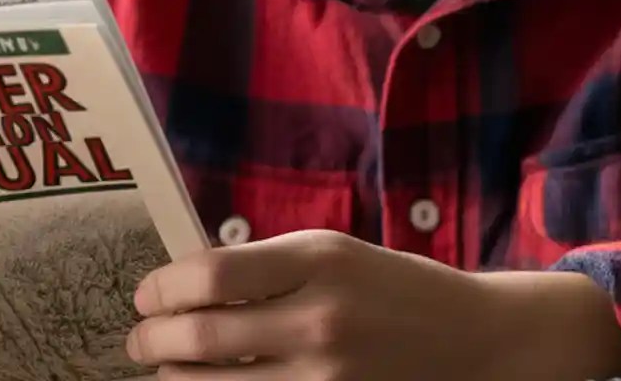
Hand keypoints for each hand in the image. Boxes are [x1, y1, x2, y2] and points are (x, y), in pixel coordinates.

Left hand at [126, 230, 620, 379]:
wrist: (482, 341)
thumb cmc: (397, 288)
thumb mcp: (334, 252)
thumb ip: (265, 265)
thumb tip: (185, 283)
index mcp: (319, 260)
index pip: (209, 276)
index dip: (161, 289)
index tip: (146, 295)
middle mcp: (321, 319)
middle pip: (199, 337)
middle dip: (150, 342)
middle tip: (138, 341)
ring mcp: (328, 379)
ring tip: (164, 371)